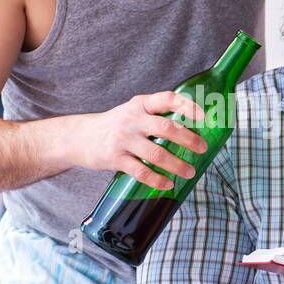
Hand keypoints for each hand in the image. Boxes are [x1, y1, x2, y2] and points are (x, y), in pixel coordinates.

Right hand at [71, 90, 207, 189]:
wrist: (80, 137)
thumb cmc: (115, 125)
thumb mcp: (133, 111)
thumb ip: (155, 115)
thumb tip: (191, 129)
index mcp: (140, 104)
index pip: (167, 99)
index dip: (187, 106)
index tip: (203, 117)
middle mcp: (132, 119)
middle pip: (166, 128)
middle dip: (188, 139)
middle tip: (202, 148)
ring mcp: (123, 139)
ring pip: (157, 153)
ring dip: (177, 165)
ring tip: (190, 172)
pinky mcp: (115, 158)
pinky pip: (141, 171)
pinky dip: (157, 179)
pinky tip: (168, 184)